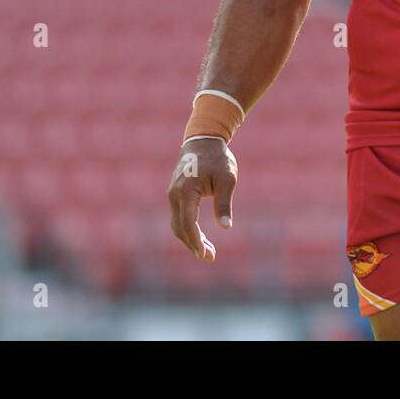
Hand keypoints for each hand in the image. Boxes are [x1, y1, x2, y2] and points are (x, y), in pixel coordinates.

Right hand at [167, 138, 237, 260]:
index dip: (195, 241)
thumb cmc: (218, 159)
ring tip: (208, 251)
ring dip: (190, 239)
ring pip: (177, 224)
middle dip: (193, 245)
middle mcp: (174, 194)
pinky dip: (188, 229)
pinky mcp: (175, 194)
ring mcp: (172, 194)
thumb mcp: (227, 179)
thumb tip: (226, 227)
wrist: (203, 141)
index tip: (205, 255)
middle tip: (210, 257)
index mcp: (186, 190)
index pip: (187, 223)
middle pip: (179, 228)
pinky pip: (179, 217)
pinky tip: (201, 238)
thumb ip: (224, 203)